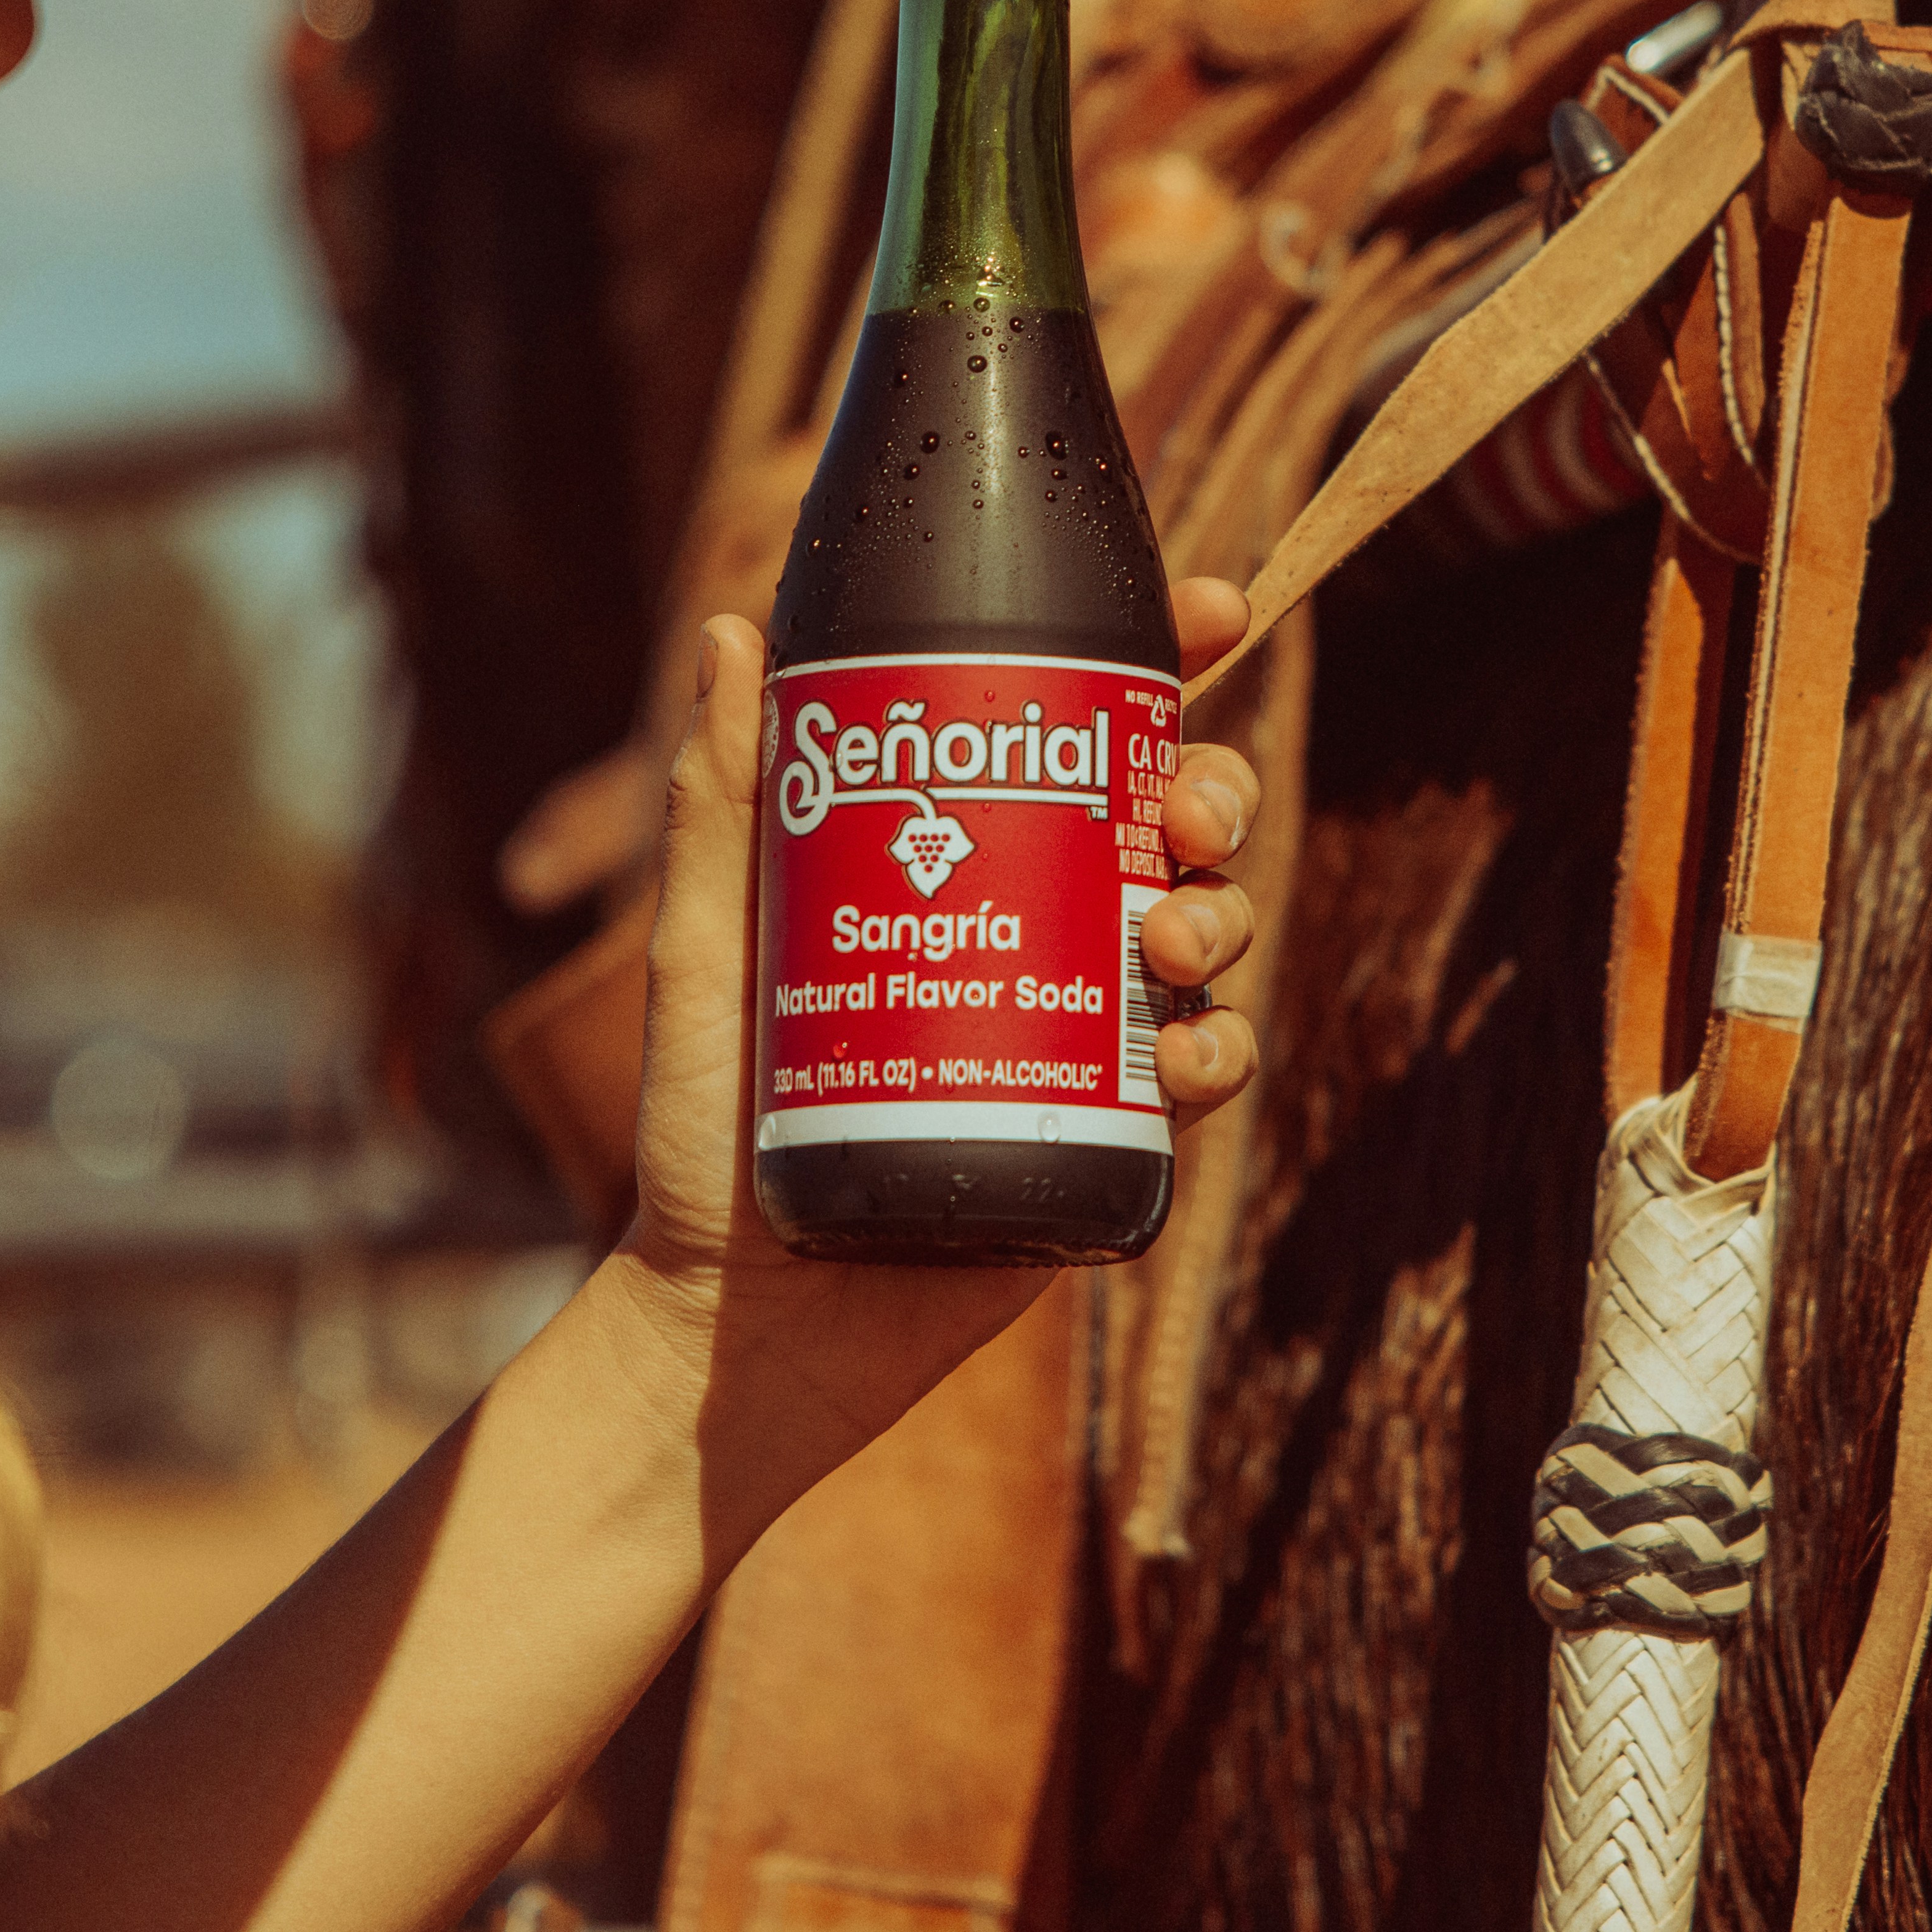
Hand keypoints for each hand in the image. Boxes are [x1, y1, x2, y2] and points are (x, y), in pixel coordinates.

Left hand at [581, 580, 1262, 1520]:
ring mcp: (1082, 1034)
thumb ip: (718, 804)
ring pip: (1211, 934)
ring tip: (1173, 939)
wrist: (736, 1317)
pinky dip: (1221, 1051)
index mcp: (964, 857)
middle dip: (1215, 792)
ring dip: (1228, 912)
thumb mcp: (707, 949)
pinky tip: (1189, 1052)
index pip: (1079, 735)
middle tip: (1185, 811)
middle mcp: (1041, 930)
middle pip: (1173, 824)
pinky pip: (1202, 1075)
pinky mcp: (1108, 1141)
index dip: (1160, 663)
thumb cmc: (703, 1126)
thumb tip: (729, 632)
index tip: (1210, 614)